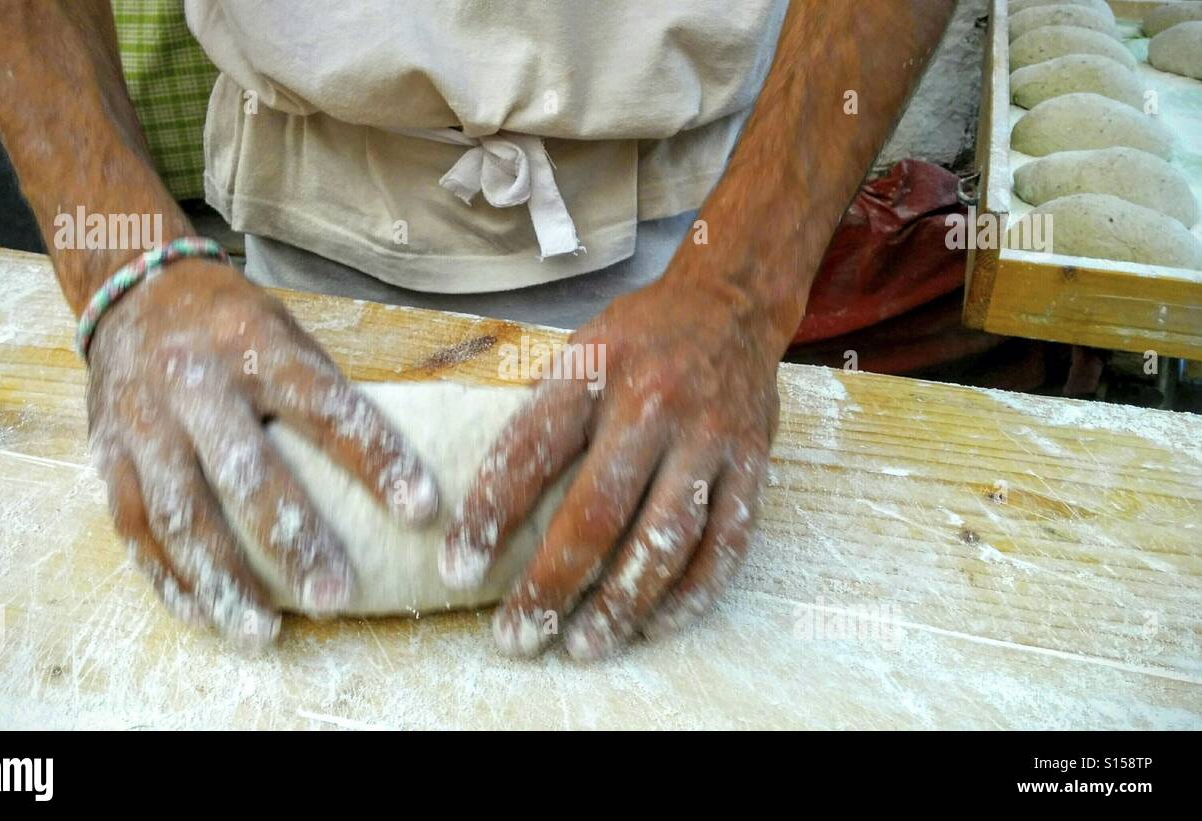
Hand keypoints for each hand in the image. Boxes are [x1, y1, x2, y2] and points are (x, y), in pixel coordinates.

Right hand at [87, 260, 438, 644]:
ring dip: (223, 582)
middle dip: (292, 541)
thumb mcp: (286, 334)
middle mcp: (193, 381)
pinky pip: (134, 528)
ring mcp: (143, 421)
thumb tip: (384, 473)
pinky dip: (170, 579)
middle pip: (244, 471)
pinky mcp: (106, 454)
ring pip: (178, 513)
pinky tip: (206, 618)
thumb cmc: (233, 325)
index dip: (375, 460)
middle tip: (336, 598)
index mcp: (255, 344)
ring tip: (263, 636)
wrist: (132, 292)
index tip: (421, 511)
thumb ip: (320, 394)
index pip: (325, 408)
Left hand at [443, 276, 783, 658]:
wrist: (729, 303)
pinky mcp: (753, 462)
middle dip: (551, 583)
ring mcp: (709, 437)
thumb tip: (483, 504)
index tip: (457, 569)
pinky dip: (691, 594)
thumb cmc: (637, 339)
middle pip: (596, 511)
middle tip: (518, 635)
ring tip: (584, 645)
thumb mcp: (575, 352)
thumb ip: (541, 418)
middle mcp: (652, 403)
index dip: (488, 516)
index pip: (529, 451)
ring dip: (621, 604)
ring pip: (665, 539)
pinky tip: (657, 624)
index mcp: (592, 370)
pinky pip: (725, 543)